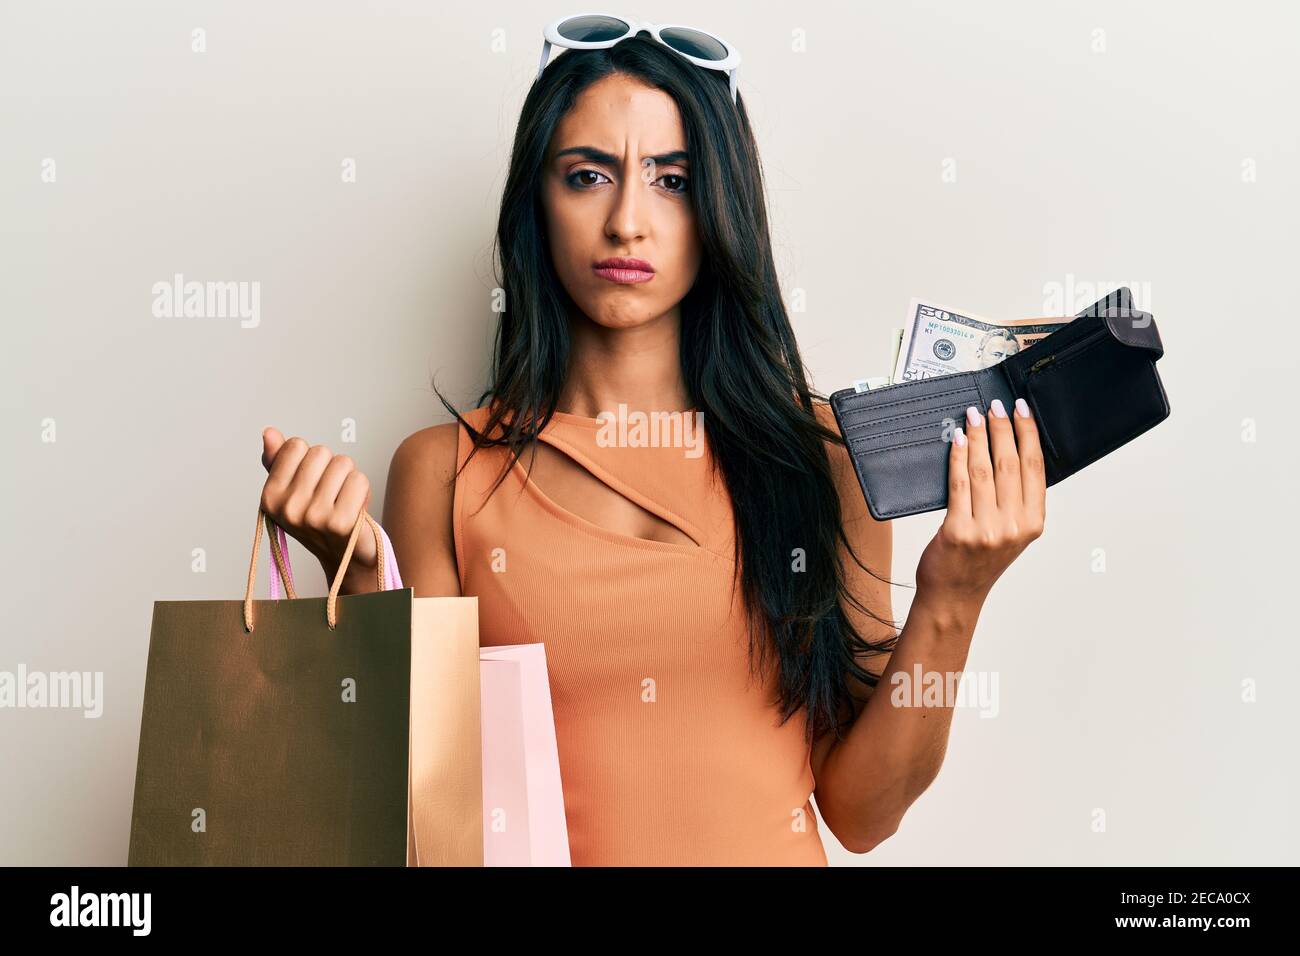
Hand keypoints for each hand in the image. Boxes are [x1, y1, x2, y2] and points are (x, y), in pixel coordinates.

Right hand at [259, 427, 376, 583]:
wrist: (346, 558)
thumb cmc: (321, 519)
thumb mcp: (293, 490)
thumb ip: (279, 460)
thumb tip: (269, 432)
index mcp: (270, 497)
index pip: (296, 446)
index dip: (311, 460)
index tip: (313, 483)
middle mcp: (288, 508)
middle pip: (321, 452)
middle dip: (332, 467)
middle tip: (332, 493)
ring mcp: (313, 517)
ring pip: (343, 463)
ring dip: (349, 478)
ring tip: (343, 500)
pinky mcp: (340, 523)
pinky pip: (359, 480)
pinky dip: (362, 490)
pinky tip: (355, 508)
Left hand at [915, 398, 1045, 605]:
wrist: (954, 595)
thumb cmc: (979, 562)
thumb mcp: (1012, 533)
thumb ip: (1016, 501)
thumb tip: (1012, 452)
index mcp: (1033, 522)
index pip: (1034, 468)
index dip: (1028, 434)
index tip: (1022, 411)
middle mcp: (1013, 526)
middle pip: (1010, 464)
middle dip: (1002, 428)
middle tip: (995, 406)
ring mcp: (986, 530)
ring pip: (984, 470)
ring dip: (979, 437)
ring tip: (974, 417)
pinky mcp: (958, 531)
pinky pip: (959, 484)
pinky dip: (959, 457)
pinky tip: (959, 441)